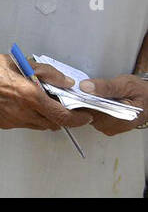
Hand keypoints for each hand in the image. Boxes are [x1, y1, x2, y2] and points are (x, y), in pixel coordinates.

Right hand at [0, 47, 89, 130]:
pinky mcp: (1, 123)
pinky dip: (29, 115)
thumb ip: (47, 74)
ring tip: (38, 99)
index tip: (85, 115)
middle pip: (53, 123)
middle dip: (60, 115)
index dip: (78, 118)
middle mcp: (21, 112)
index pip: (62, 116)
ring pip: (39, 124)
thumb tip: (66, 83)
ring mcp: (11, 120)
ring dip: (44, 116)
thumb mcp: (20, 63)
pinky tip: (20, 101)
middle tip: (60, 102)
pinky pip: (24, 123)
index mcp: (28, 96)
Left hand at [33, 65, 147, 136]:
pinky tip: (89, 99)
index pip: (90, 111)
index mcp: (119, 118)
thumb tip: (86, 87)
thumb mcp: (125, 84)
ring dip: (83, 104)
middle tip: (76, 88)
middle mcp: (111, 126)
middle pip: (86, 114)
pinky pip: (90, 115)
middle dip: (80, 101)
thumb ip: (106, 86)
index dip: (79, 100)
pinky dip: (87, 106)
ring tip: (84, 92)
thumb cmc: (140, 91)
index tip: (72, 90)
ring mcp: (106, 127)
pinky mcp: (104, 126)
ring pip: (86, 115)